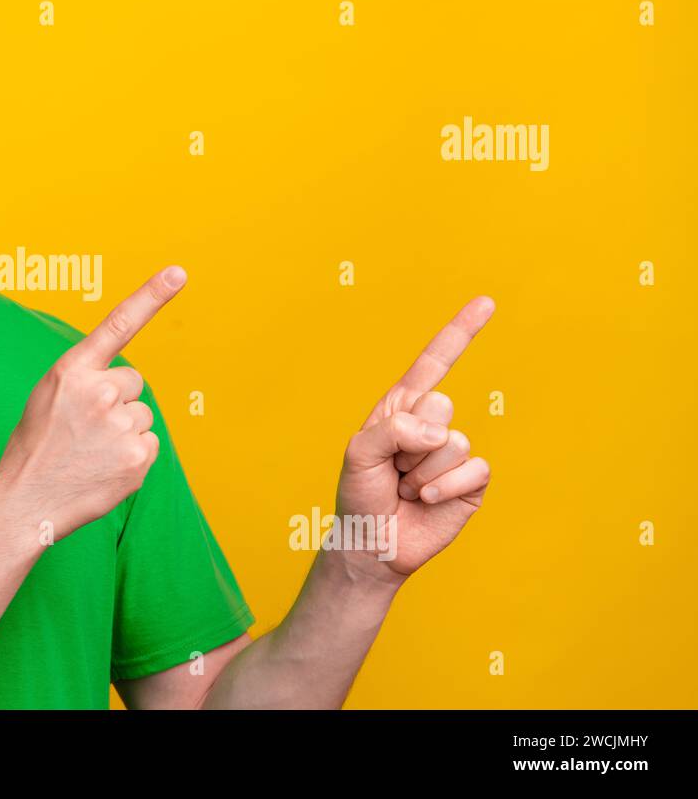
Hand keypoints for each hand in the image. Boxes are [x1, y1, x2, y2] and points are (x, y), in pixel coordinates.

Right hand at [0, 266, 187, 542]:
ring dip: (124, 431)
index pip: (118, 324)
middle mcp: (100, 392)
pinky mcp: (138, 458)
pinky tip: (105, 468)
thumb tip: (127, 384)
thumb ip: (86, 379)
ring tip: (90, 452)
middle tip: (84, 429)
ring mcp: (121, 426)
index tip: (179, 272)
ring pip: (142, 415)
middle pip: (134, 383)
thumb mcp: (49, 396)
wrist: (26, 501)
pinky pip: (150, 444)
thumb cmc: (37, 447)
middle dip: (117, 401)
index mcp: (72, 370)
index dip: (152, 295)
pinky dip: (132, 456)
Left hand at [332, 296, 495, 584]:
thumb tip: (441, 430)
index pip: (434, 363)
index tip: (486, 302)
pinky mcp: (472, 481)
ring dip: (420, 473)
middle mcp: (431, 424)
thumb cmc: (360, 495)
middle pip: (440, 405)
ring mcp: (454, 452)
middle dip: (409, 442)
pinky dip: (442, 488)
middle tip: (393, 469)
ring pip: (452, 442)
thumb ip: (393, 428)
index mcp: (401, 408)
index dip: (461, 332)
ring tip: (406, 488)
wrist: (373, 543)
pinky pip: (472, 469)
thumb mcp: (358, 452)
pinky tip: (426, 501)